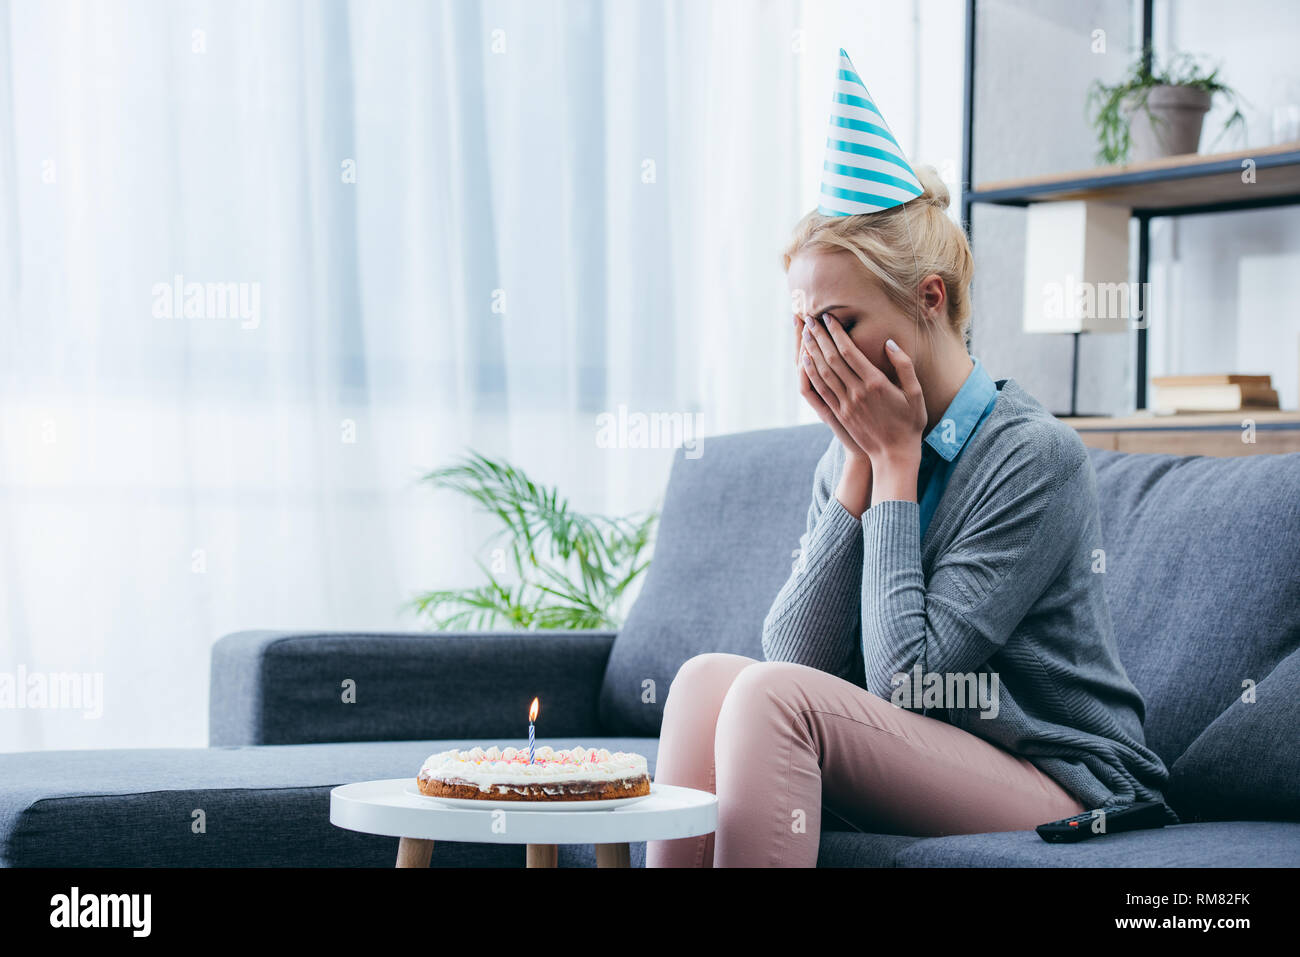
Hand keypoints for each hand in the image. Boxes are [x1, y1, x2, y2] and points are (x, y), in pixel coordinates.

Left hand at [800, 315, 926, 467]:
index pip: (850, 352)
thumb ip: (904, 366)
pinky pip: (821, 390)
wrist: (894, 455)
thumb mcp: (916, 393)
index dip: (837, 333)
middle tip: (810, 319)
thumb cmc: (909, 423)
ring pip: (823, 373)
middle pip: (832, 359)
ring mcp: (846, 404)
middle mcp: (857, 392)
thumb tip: (889, 343)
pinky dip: (811, 373)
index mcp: (876, 384)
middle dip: (820, 337)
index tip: (828, 318)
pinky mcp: (839, 414)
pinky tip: (805, 361)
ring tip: (805, 334)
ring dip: (812, 351)